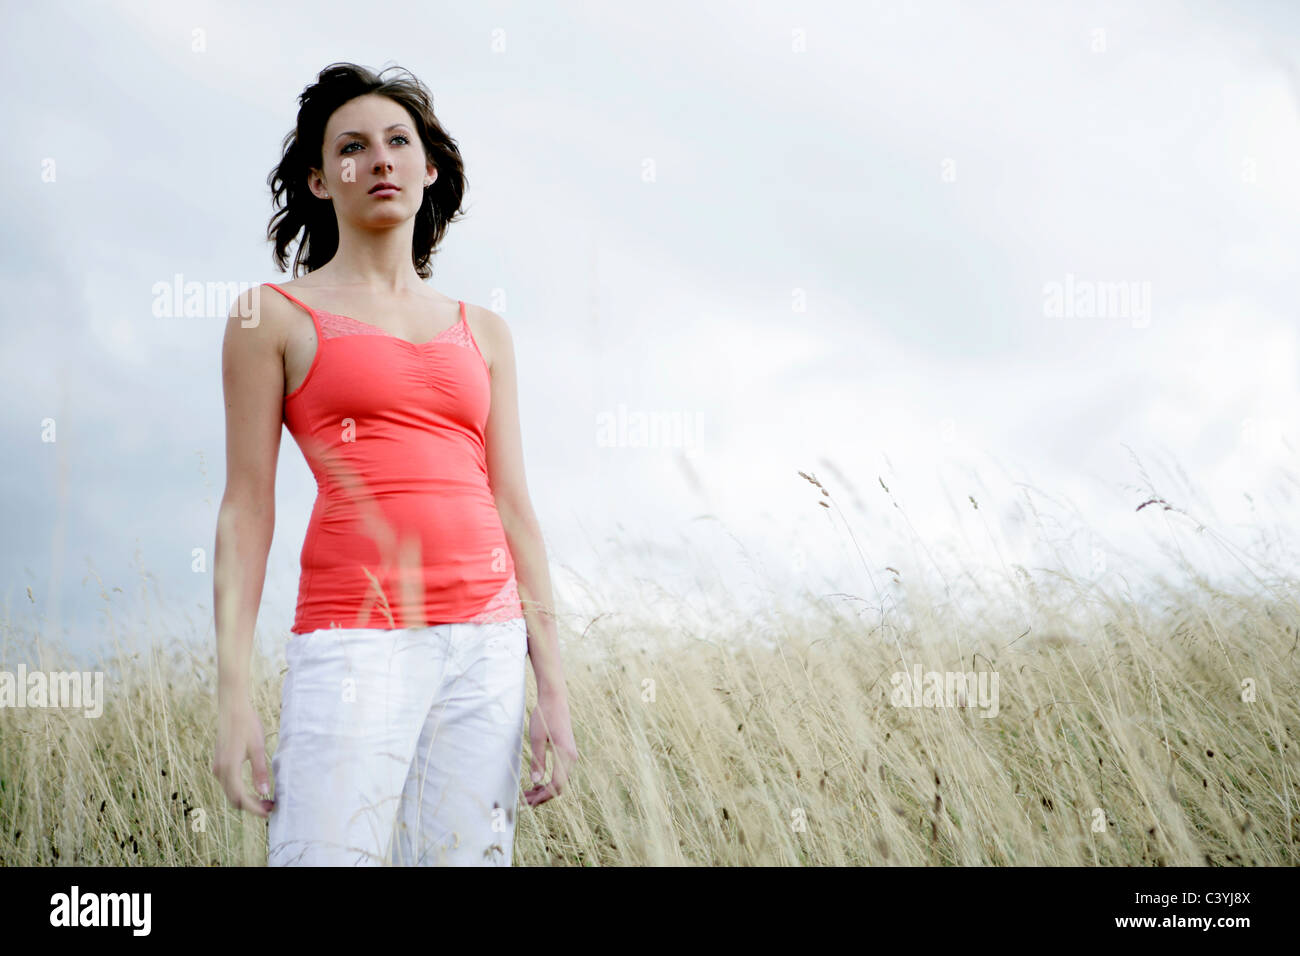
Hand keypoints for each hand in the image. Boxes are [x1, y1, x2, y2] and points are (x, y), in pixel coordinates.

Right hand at [212, 698, 275, 817]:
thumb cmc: (247, 725)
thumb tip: (264, 792)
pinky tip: (254, 789)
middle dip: (252, 806)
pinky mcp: (220, 763)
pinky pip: (229, 784)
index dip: (255, 808)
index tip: (269, 812)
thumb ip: (259, 771)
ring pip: (231, 792)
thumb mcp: (257, 748)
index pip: (241, 798)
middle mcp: (220, 771)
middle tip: (270, 807)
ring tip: (265, 800)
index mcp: (229, 768)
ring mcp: (218, 768)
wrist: (232, 708)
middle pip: (234, 799)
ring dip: (246, 799)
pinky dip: (241, 790)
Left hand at [523, 691, 577, 806]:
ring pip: (560, 780)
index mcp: (565, 754)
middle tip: (525, 801)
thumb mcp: (537, 738)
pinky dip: (549, 781)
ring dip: (545, 789)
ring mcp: (570, 755)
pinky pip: (560, 772)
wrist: (555, 699)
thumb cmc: (544, 716)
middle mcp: (571, 757)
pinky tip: (536, 783)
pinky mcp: (567, 752)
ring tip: (528, 794)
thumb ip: (537, 760)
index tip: (529, 802)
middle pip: (559, 786)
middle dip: (542, 796)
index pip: (557, 785)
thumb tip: (535, 780)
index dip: (543, 797)